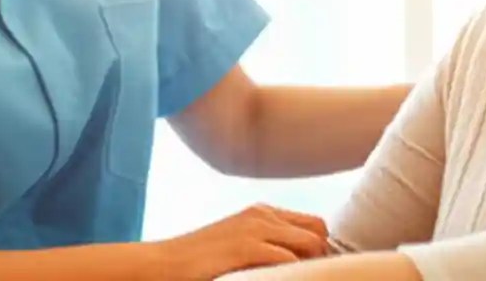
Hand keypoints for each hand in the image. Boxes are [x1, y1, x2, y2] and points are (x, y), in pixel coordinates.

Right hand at [152, 203, 328, 279]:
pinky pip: (289, 260)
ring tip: (294, 279)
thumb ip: (268, 243)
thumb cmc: (202, 261)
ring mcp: (255, 229)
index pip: (314, 224)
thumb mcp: (240, 243)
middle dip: (321, 256)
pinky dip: (294, 274)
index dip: (319, 249)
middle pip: (319, 231)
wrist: (165, 264)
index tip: (313, 270)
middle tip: (308, 276)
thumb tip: (300, 260)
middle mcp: (262, 215)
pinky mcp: (246, 247)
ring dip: (311, 266)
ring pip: (311, 243)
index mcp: (263, 212)